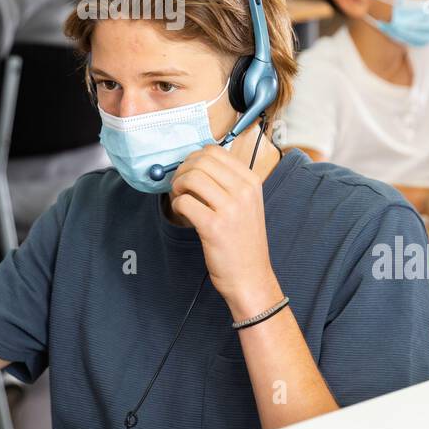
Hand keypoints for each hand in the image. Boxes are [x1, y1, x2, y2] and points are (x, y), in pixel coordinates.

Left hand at [169, 145, 281, 321]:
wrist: (251, 277)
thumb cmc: (243, 241)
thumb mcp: (246, 204)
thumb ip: (227, 182)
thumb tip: (194, 162)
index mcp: (252, 181)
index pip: (215, 151)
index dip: (194, 158)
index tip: (188, 171)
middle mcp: (244, 191)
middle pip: (201, 161)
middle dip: (182, 170)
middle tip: (178, 185)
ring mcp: (231, 209)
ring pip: (191, 178)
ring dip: (177, 186)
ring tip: (179, 198)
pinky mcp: (214, 227)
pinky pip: (185, 202)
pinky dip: (177, 205)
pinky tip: (182, 212)